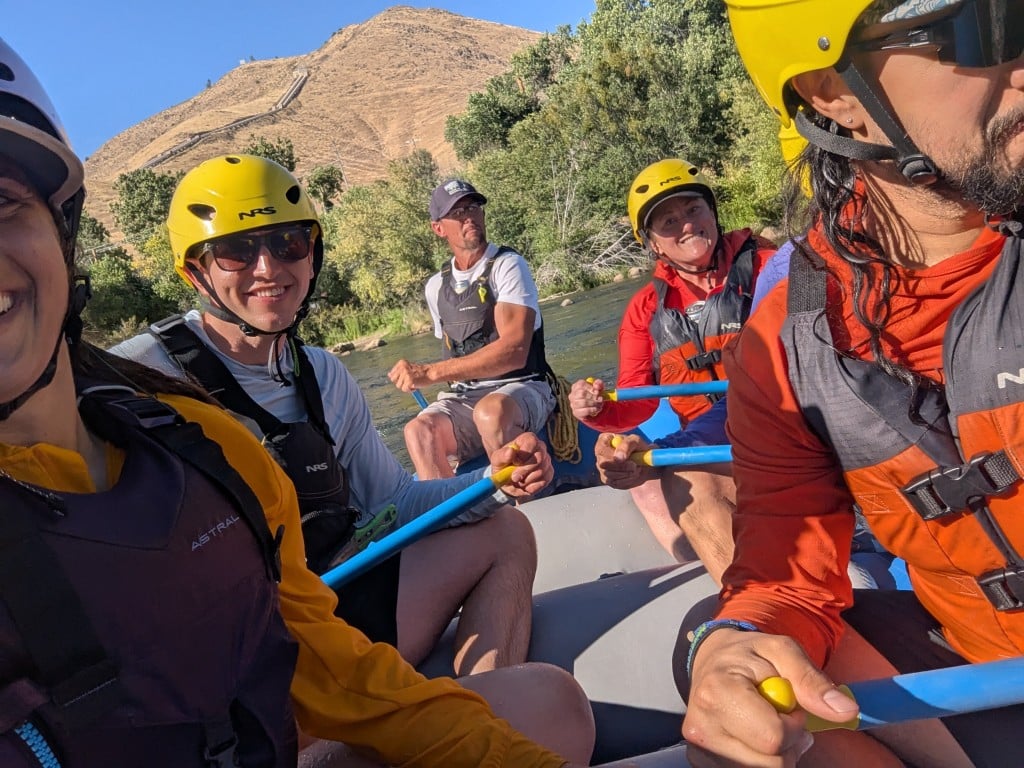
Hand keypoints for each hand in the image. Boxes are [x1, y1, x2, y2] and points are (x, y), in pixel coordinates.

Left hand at [388, 359, 432, 391]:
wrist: (431, 373)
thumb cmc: (420, 372)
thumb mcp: (407, 369)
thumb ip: (398, 371)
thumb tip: (388, 375)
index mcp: (401, 363)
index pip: (392, 375)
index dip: (399, 378)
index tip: (406, 377)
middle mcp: (403, 367)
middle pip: (393, 380)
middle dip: (400, 382)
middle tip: (409, 380)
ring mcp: (406, 373)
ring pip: (399, 386)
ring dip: (406, 387)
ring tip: (413, 383)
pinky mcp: (409, 380)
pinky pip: (404, 389)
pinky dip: (409, 390)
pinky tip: (415, 386)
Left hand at [489, 432, 552, 498]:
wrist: (507, 476)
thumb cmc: (503, 464)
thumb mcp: (497, 459)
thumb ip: (502, 455)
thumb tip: (510, 452)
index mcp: (528, 439)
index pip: (532, 442)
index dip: (524, 454)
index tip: (515, 462)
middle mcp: (540, 448)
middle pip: (540, 458)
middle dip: (525, 470)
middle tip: (514, 477)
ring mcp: (546, 461)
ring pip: (542, 472)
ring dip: (527, 480)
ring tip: (518, 481)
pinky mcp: (549, 474)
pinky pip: (544, 481)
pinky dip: (532, 486)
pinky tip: (524, 485)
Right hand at [569, 378, 604, 420]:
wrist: (593, 408)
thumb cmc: (594, 395)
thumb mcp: (598, 387)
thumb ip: (598, 383)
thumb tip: (596, 386)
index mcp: (576, 386)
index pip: (580, 385)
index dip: (590, 388)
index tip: (596, 391)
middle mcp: (572, 395)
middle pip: (581, 393)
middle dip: (593, 396)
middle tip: (599, 398)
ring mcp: (573, 404)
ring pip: (583, 402)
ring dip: (594, 403)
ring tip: (599, 404)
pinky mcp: (575, 412)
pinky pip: (584, 411)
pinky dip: (592, 410)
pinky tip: (595, 409)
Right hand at [594, 432, 654, 489]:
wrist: (644, 461)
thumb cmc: (638, 447)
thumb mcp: (635, 441)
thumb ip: (626, 445)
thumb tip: (617, 458)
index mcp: (604, 441)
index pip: (601, 450)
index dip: (610, 457)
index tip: (624, 459)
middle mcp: (600, 455)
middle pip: (603, 465)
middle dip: (621, 467)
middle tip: (635, 466)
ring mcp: (602, 468)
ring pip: (609, 476)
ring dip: (626, 474)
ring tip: (637, 468)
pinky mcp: (608, 480)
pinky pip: (615, 483)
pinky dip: (627, 480)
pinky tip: (633, 474)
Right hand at [683, 629, 859, 766]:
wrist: (712, 660)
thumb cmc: (750, 654)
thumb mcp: (782, 651)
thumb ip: (811, 680)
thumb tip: (846, 711)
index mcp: (717, 692)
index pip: (773, 738)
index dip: (794, 725)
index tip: (790, 705)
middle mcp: (701, 725)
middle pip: (770, 763)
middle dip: (788, 743)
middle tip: (782, 715)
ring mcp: (700, 747)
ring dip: (777, 754)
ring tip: (768, 723)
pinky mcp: (702, 760)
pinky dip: (761, 759)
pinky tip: (755, 735)